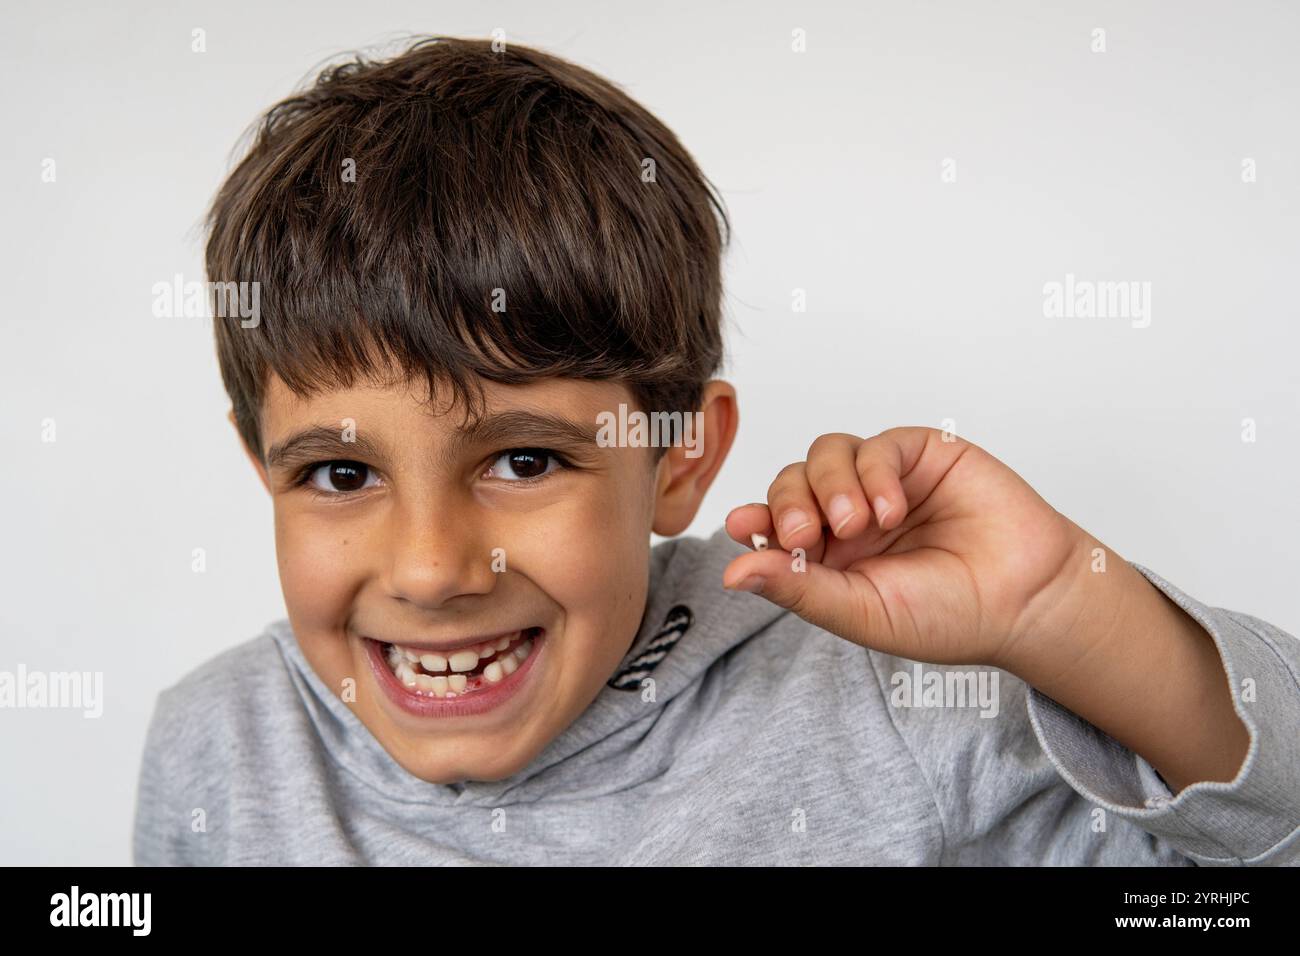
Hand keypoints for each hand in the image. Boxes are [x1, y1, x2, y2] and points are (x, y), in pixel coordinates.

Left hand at [723, 426, 1087, 668]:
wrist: (1025, 600)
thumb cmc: (948, 616)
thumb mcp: (861, 612)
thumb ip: (797, 589)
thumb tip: (731, 572)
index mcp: (827, 557)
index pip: (772, 524)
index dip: (754, 519)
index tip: (741, 524)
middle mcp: (848, 516)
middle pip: (791, 483)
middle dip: (788, 502)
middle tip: (803, 533)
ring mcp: (881, 483)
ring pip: (823, 454)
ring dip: (828, 484)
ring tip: (858, 523)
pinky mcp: (918, 455)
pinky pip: (875, 446)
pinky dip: (873, 473)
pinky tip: (893, 509)